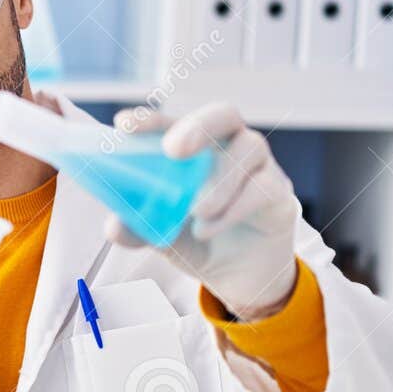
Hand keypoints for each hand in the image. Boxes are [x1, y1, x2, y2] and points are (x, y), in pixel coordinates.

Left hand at [109, 103, 298, 319]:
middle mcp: (228, 147)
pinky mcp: (278, 193)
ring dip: (219, 179)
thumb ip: (138, 228)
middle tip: (174, 150)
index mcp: (193, 149)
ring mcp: (258, 167)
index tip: (123, 124)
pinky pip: (262, 188)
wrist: (238, 276)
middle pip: (223, 115)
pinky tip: (208, 229)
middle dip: (197, 126)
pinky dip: (233, 208)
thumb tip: (114, 225)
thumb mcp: (161, 236)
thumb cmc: (198, 238)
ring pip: (248, 149)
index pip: (173, 122)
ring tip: (196, 210)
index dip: (150, 120)